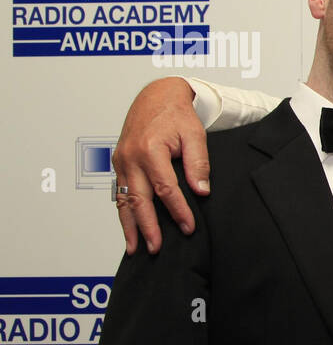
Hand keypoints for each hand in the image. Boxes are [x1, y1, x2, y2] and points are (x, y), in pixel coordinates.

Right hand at [112, 77, 208, 254]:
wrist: (156, 96)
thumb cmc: (177, 115)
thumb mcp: (195, 135)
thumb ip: (198, 164)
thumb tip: (201, 191)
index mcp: (150, 150)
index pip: (166, 189)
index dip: (178, 211)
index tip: (189, 227)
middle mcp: (131, 157)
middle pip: (139, 200)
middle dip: (148, 227)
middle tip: (156, 248)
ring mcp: (121, 161)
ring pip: (123, 200)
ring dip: (129, 226)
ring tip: (135, 248)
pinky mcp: (119, 163)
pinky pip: (120, 192)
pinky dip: (124, 212)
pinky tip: (129, 228)